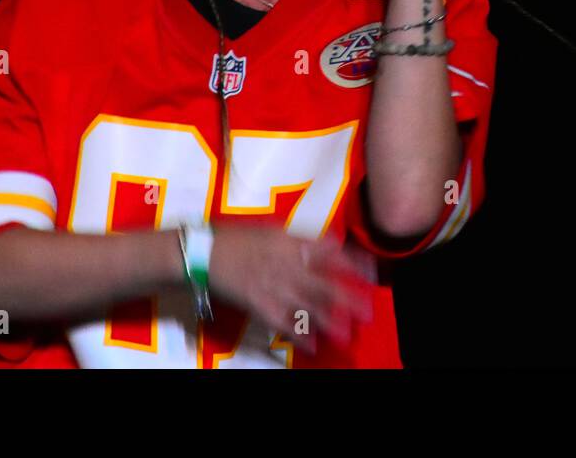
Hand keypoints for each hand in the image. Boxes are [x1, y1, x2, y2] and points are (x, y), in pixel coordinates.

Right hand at [208, 224, 377, 355]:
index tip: (371, 273)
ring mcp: (275, 287)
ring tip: (346, 334)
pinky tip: (312, 345)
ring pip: (309, 307)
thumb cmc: (240, 237)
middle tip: (368, 312)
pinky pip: (283, 323)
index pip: (333, 252)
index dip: (355, 263)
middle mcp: (289, 265)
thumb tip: (328, 246)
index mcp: (294, 243)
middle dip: (350, 300)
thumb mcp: (276, 229)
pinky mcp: (260, 305)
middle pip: (326, 285)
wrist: (205, 251)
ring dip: (330, 322)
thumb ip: (301, 239)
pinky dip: (298, 335)